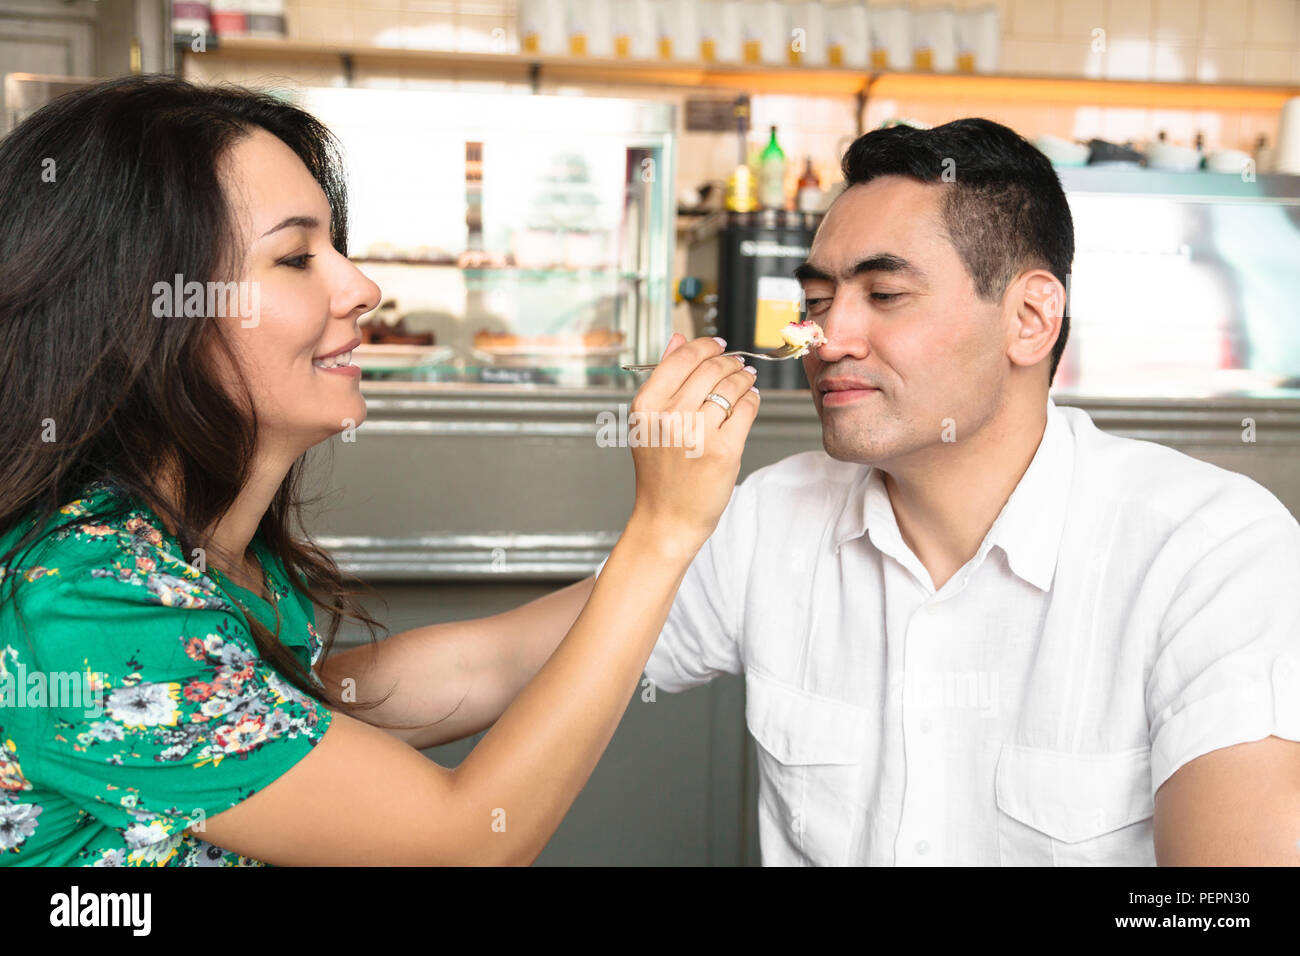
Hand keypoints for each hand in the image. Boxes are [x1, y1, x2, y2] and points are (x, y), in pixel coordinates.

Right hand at [626, 333, 759, 552]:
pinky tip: (748, 402)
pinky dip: (752, 400)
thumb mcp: (649, 422)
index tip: (719, 345)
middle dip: (730, 361)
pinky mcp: (723, 450)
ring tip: (746, 380)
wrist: (667, 518)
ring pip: (732, 385)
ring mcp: (697, 434)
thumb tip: (679, 339)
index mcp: (646, 405)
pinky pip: (746, 408)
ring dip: (744, 378)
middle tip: (738, 364)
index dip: (706, 346)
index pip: (683, 357)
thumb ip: (664, 378)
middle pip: (711, 368)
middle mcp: (669, 416)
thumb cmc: (660, 473)